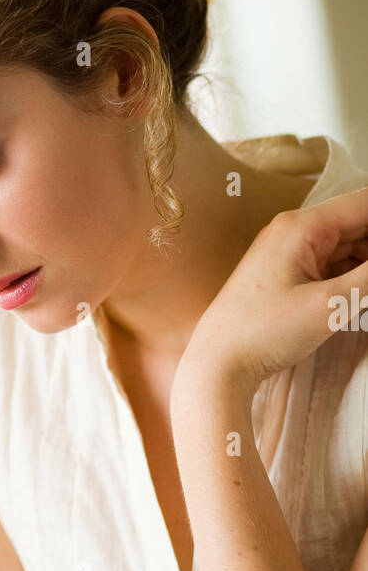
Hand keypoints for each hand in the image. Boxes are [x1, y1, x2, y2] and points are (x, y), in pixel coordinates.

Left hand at [177, 186, 367, 397]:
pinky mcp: (288, 275)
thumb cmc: (263, 334)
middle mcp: (294, 231)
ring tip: (363, 295)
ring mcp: (289, 252)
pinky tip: (364, 292)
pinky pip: (333, 265)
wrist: (217, 366)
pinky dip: (355, 275)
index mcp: (302, 226)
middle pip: (360, 224)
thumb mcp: (330, 304)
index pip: (367, 204)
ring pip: (349, 246)